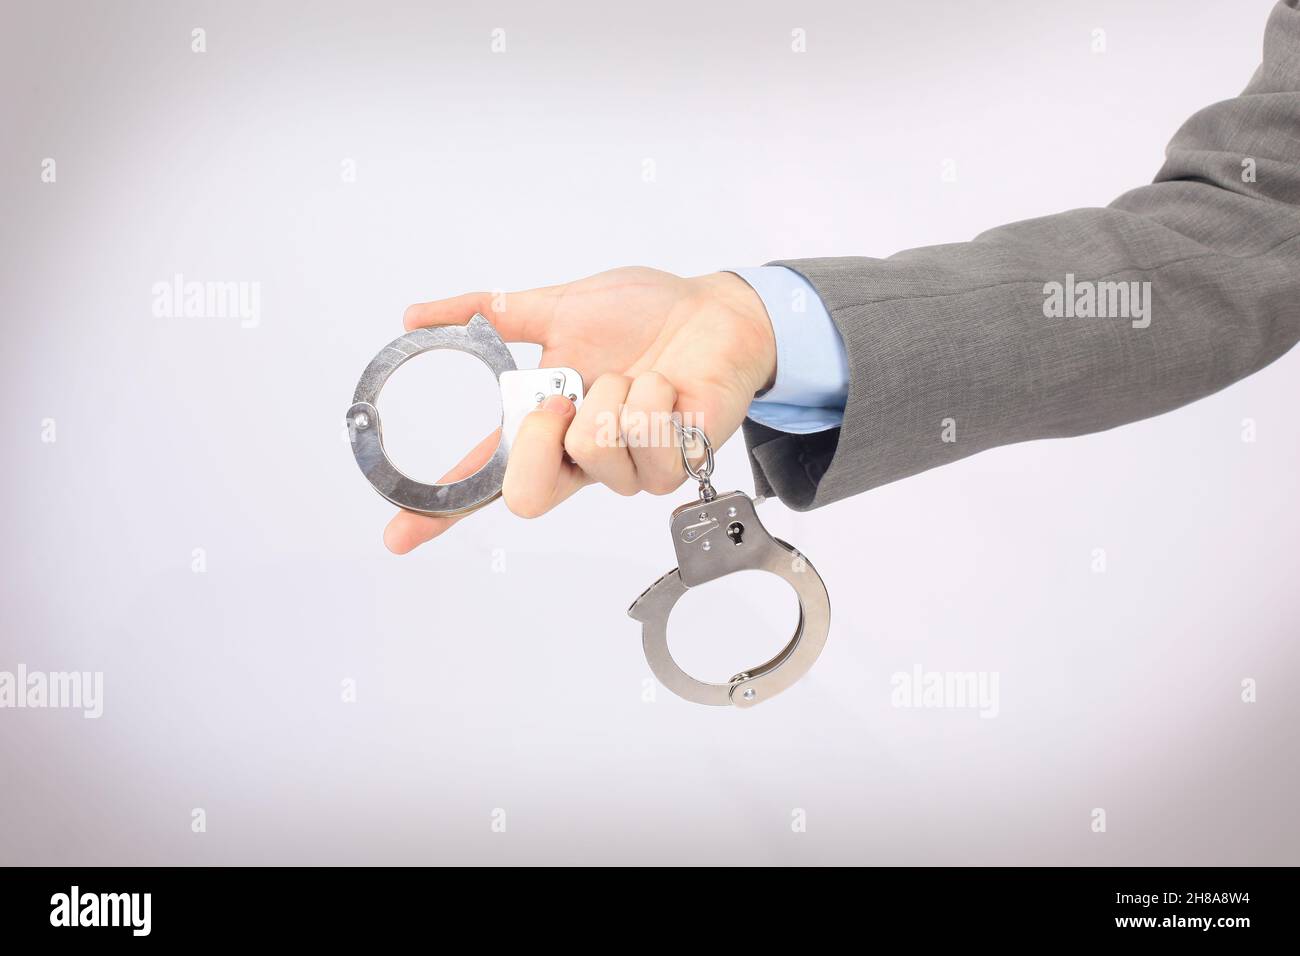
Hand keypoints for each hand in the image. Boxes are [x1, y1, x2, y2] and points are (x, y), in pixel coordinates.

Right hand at [383, 266, 775, 552]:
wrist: (715, 311)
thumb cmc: (644, 314)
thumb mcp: (558, 306)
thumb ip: (494, 314)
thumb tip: (417, 316)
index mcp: (545, 430)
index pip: (483, 480)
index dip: (437, 514)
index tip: (398, 534)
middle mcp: (579, 460)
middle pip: (528, 494)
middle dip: (539, 434)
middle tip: (568, 393)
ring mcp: (625, 471)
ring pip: (591, 448)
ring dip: (615, 390)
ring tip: (638, 374)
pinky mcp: (672, 469)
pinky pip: (643, 437)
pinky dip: (654, 393)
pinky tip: (670, 387)